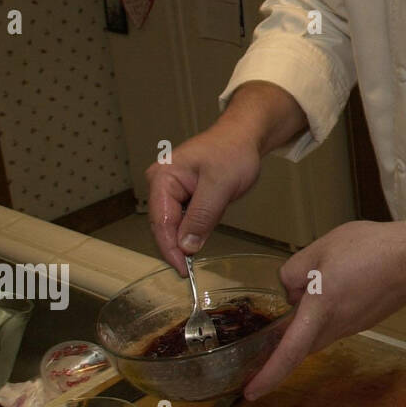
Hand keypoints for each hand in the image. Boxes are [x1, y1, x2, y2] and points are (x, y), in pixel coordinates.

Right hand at [146, 122, 261, 274]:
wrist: (244, 137)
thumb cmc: (232, 152)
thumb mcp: (220, 185)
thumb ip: (202, 216)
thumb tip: (186, 246)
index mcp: (163, 178)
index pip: (161, 221)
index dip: (170, 249)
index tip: (182, 270)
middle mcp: (161, 184)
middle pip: (164, 225)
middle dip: (176, 246)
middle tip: (190, 269)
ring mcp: (171, 189)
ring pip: (174, 224)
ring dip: (185, 239)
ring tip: (195, 256)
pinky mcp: (184, 194)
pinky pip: (184, 218)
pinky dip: (192, 230)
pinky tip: (200, 237)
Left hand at [242, 218, 405, 400]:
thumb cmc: (372, 247)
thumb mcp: (322, 247)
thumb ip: (295, 270)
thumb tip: (292, 291)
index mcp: (321, 308)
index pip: (290, 350)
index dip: (269, 374)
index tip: (250, 393)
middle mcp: (338, 325)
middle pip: (303, 347)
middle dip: (281, 355)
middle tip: (259, 356)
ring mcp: (355, 325)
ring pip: (320, 336)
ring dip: (304, 331)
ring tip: (298, 310)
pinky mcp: (366, 319)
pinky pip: (336, 326)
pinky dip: (323, 319)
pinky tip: (330, 294)